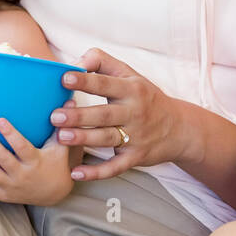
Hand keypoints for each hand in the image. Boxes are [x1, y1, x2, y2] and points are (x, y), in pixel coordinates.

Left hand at [0, 119, 72, 205]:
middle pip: (3, 159)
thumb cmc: (57, 165)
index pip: (21, 146)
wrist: (54, 194)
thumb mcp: (61, 147)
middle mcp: (22, 174)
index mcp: (35, 161)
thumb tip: (70, 102)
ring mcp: (12, 186)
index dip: (10, 134)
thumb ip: (61, 126)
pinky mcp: (4, 195)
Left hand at [51, 48, 188, 181]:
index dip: (85, 80)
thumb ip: (103, 62)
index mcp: (132, 89)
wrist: (179, 128)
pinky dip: (96, 172)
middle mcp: (135, 112)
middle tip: (56, 115)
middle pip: (104, 114)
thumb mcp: (131, 75)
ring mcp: (136, 136)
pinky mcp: (135, 157)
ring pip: (107, 138)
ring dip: (84, 138)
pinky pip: (115, 167)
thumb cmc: (146, 97)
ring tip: (62, 137)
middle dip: (80, 115)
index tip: (65, 78)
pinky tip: (76, 173)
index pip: (106, 83)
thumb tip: (76, 63)